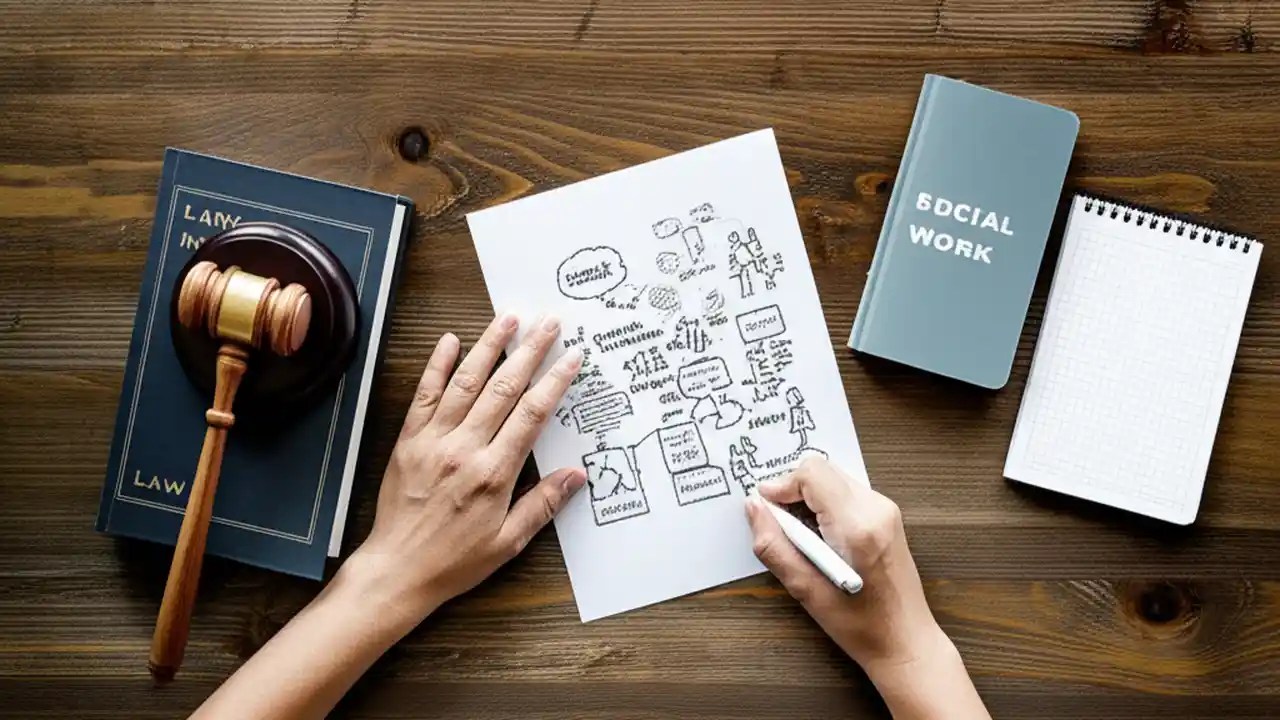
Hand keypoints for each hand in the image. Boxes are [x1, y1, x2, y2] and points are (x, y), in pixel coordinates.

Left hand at [343, 314, 584, 629]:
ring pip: (466, 383)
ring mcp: (433, 441)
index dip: (554, 381)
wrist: (397, 570)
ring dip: (489, 347)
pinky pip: (424, 395)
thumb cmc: (454, 562)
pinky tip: (450, 341)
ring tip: (508, 319)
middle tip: (548, 323)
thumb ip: (543, 504)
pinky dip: (437, 366)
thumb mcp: (508, 542)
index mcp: (493, 474)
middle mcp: (464, 449)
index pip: (532, 415)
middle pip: (503, 389)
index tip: (572, 357)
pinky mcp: (409, 441)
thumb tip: (577, 475)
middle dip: (529, 352)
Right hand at [745, 457, 945, 669]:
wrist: (906, 642)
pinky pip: (846, 493)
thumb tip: (754, 508)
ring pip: (833, 479)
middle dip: (794, 491)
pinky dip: (825, 506)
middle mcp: (876, 510)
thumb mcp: (806, 591)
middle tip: (783, 526)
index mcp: (857, 526)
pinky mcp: (887, 516)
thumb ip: (774, 545)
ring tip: (804, 539)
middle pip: (822, 470)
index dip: (782, 486)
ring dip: (809, 500)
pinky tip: (822, 539)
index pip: (812, 473)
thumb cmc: (863, 626)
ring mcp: (886, 510)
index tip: (767, 508)